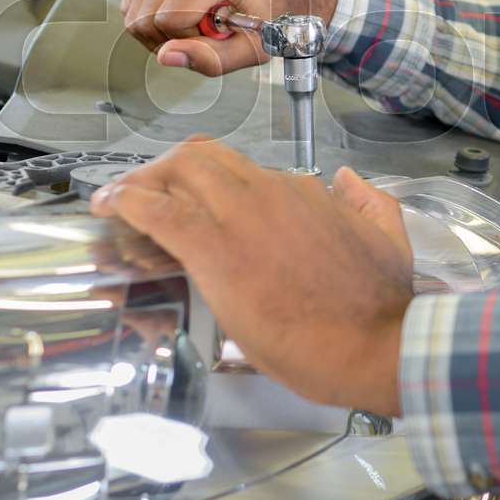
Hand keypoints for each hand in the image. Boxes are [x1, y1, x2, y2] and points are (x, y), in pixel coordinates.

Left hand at [89, 139, 412, 414]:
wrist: (376, 342)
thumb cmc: (381, 304)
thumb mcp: (389, 238)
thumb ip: (369, 202)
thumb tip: (348, 180)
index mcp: (305, 193)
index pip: (244, 173)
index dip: (214, 186)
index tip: (200, 205)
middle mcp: (269, 192)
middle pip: (202, 157)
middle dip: (167, 170)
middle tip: (147, 195)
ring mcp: (240, 216)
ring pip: (178, 171)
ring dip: (144, 181)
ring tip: (121, 202)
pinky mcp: (213, 249)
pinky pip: (157, 210)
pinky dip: (126, 201)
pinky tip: (110, 208)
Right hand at [120, 0, 339, 76]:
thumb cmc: (272, 14)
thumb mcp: (253, 47)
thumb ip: (211, 58)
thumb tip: (166, 56)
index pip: (170, 19)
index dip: (190, 40)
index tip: (218, 35)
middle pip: (144, 17)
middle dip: (172, 37)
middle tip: (207, 33)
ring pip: (132, 11)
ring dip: (161, 29)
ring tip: (198, 22)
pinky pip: (132, 1)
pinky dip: (153, 16)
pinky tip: (184, 13)